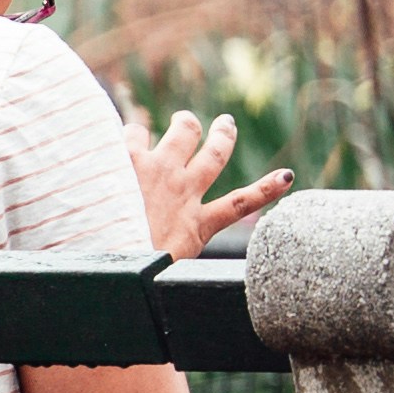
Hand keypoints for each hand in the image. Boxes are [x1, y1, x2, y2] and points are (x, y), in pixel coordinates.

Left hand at [130, 101, 291, 258]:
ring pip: (185, 132)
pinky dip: (134, 131)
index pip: (240, 204)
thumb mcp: (161, 269)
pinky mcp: (130, 158)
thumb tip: (153, 272)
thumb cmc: (130, 270)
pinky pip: (136, 132)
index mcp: (194, 227)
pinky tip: (127, 133)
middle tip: (226, 122)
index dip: (266, 189)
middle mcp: (182, 192)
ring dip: (186, 123)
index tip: (286, 176)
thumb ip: (167, 254)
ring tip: (182, 120)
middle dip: (224, 135)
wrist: (107, 259)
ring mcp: (159, 171)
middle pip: (215, 154)